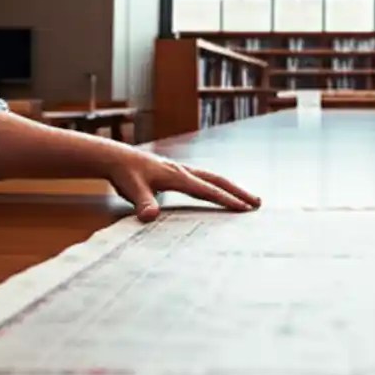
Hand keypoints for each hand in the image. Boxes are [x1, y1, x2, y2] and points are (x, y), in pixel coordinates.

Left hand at [111, 149, 260, 221]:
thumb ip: (142, 203)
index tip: (244, 209)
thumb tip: (150, 217)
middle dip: (238, 192)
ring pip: (213, 178)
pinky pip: (204, 179)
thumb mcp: (132, 190)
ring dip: (231, 188)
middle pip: (218, 180)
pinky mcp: (177, 173)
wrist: (116, 158)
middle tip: (257, 203)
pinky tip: (220, 193)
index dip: (227, 200)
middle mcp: (184, 171)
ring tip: (246, 199)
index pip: (208, 190)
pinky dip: (217, 186)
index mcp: (178, 176)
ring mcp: (182, 170)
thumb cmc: (125, 174)